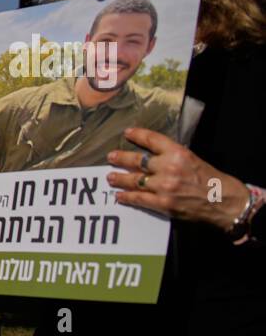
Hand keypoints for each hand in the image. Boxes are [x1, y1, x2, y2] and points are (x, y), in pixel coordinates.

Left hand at [107, 127, 250, 231]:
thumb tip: (155, 156)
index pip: (152, 140)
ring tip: (110, 177)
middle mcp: (168, 167)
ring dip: (119, 178)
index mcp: (178, 152)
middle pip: (137, 160)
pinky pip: (138, 198)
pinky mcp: (163, 203)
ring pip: (134, 180)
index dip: (138, 135)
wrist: (224, 201)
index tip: (128, 133)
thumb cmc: (213, 180)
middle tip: (111, 157)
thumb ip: (174, 156)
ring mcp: (164, 186)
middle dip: (121, 158)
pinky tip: (119, 196)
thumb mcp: (194, 159)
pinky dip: (126, 197)